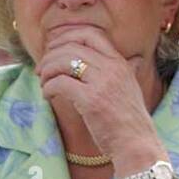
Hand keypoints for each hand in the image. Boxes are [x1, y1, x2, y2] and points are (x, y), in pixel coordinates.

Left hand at [37, 25, 159, 159]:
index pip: (90, 34)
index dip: (67, 37)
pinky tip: (48, 96)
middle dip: (50, 56)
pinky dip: (48, 88)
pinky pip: (60, 83)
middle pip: (72, 46)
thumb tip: (136, 58)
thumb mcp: (132, 87)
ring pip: (63, 62)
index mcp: (121, 63)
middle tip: (41, 70)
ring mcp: (102, 83)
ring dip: (46, 71)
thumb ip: (127, 70)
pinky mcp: (91, 100)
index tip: (55, 51)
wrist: (137, 144)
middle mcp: (113, 68)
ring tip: (43, 83)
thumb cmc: (130, 120)